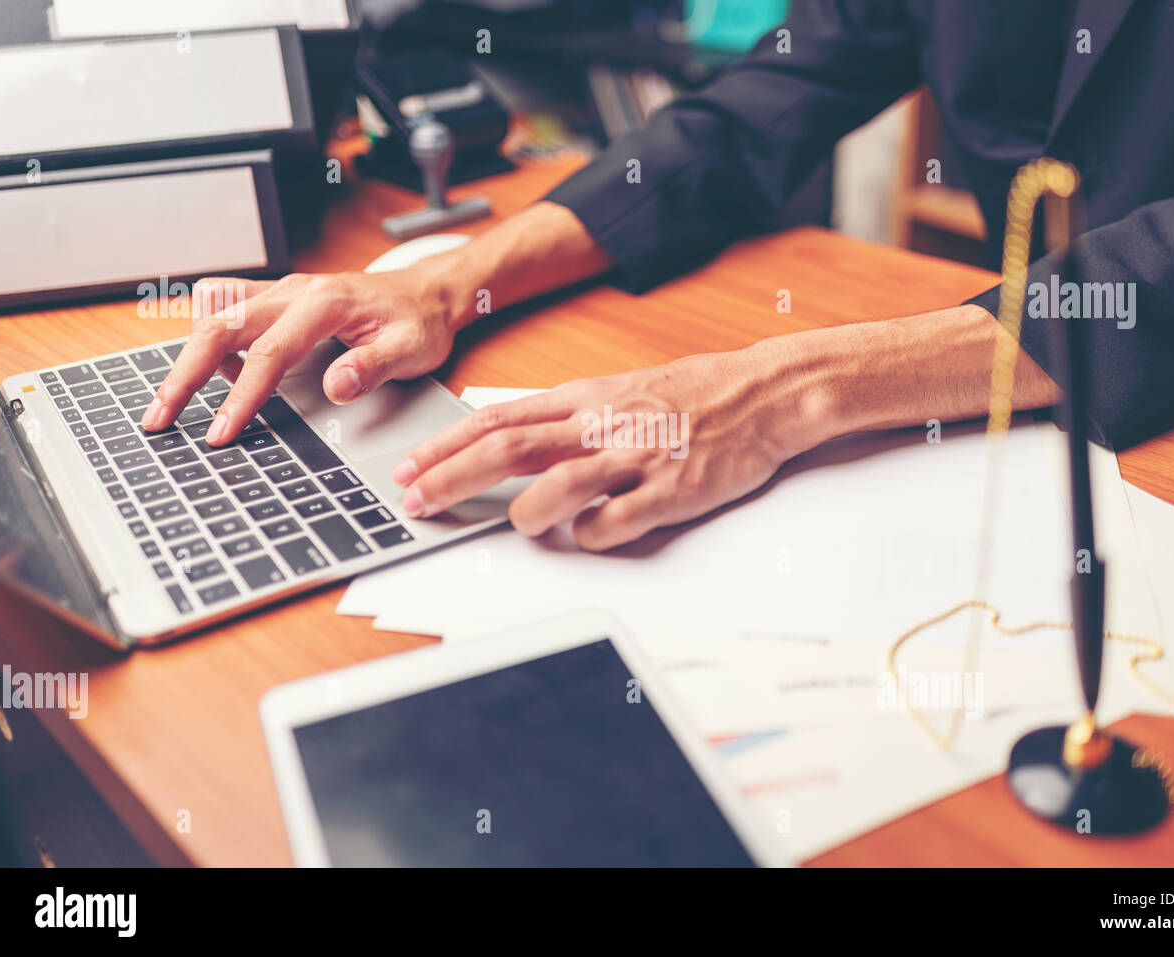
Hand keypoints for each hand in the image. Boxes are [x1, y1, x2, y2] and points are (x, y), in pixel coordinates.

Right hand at [140, 267, 464, 444]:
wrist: (425, 293)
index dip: (241, 396)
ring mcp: (280, 292)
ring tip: (174, 402)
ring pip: (214, 314)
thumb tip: (336, 386)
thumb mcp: (411, 349)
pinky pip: (226, 308)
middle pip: (219, 326)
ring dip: (189, 355)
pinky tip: (224, 373)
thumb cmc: (417, 322)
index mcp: (324, 303)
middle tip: (159, 418)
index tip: (220, 431)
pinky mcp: (275, 299)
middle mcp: (293, 291)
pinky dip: (212, 338)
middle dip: (184, 374)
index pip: (269, 352)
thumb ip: (373, 367)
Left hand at [390, 343, 817, 550]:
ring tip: (518, 525)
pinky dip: (593, 535)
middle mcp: (602, 425)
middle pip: (510, 449)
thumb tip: (508, 439)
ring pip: (560, 485)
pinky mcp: (673, 490)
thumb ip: (567, 418)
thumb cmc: (694, 394)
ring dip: (527, 513)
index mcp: (586, 399)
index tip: (408, 469)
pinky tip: (590, 535)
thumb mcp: (619, 392)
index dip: (446, 446)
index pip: (498, 420)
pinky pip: (618, 522)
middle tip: (418, 503)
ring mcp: (637, 457)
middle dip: (453, 478)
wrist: (765, 393)